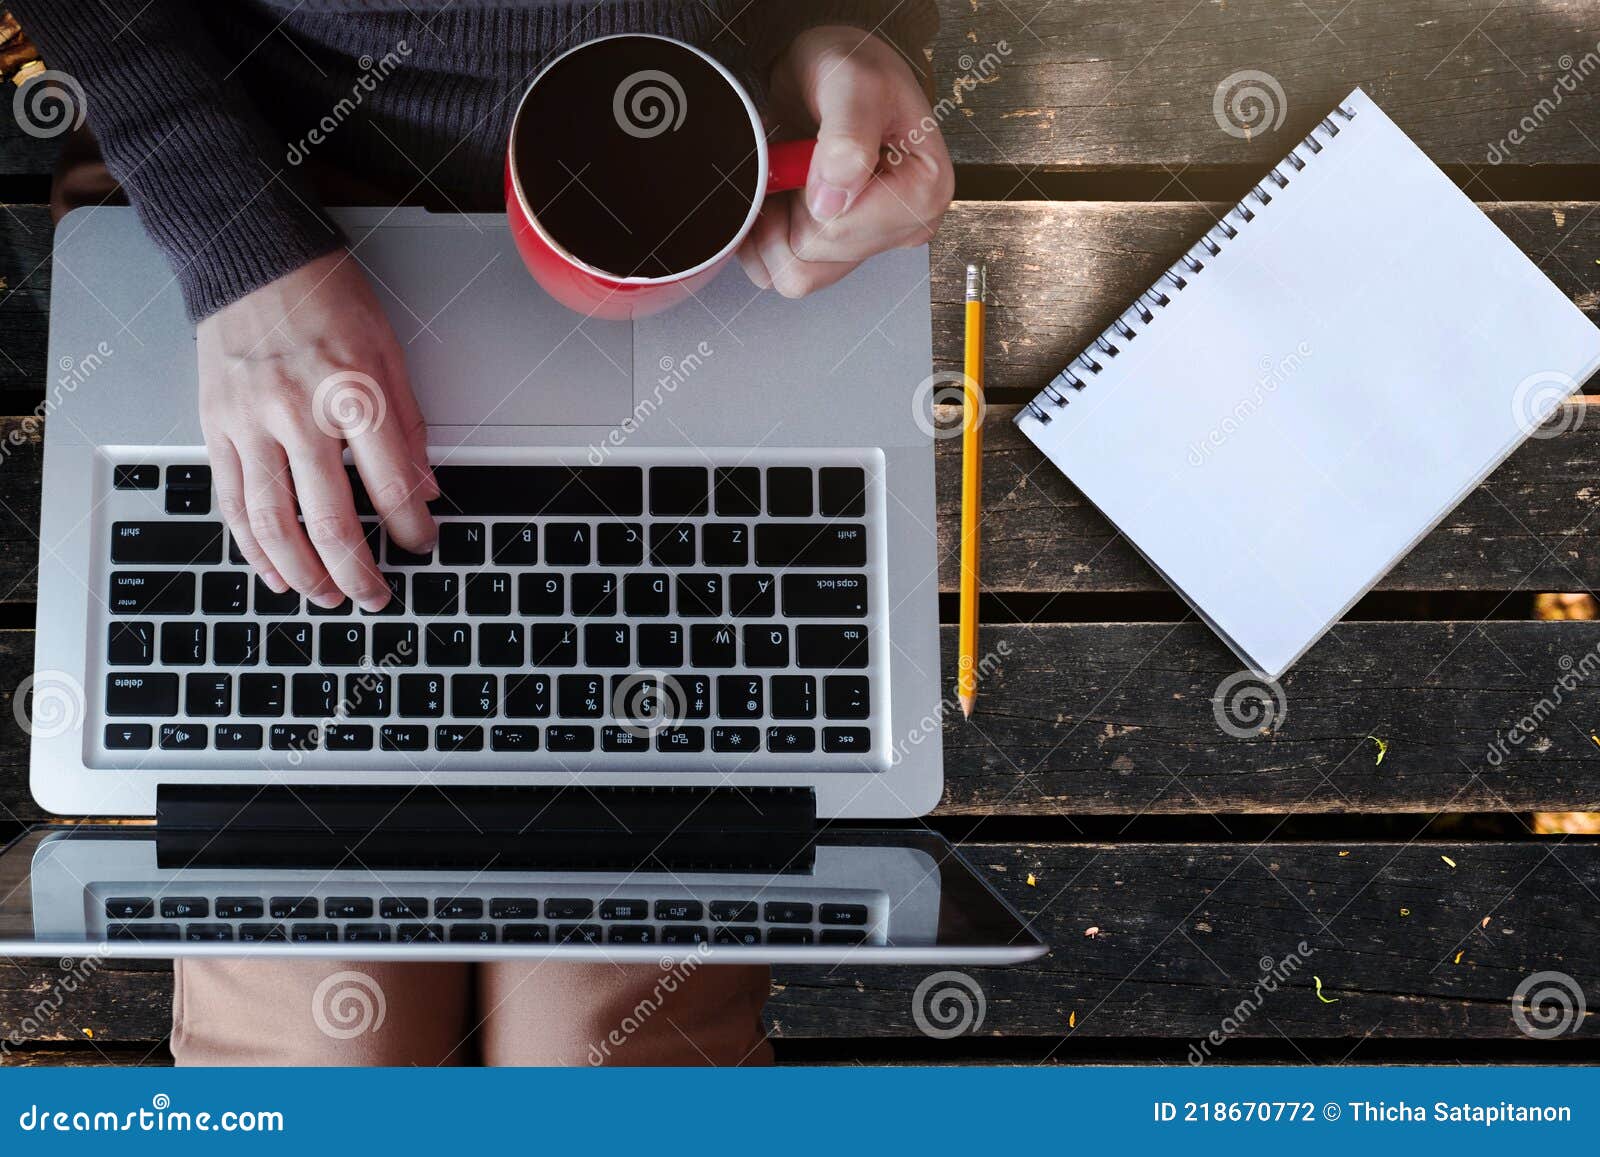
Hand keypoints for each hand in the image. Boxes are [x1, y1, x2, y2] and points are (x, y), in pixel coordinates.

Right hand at [197, 251, 436, 611]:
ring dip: (304, 573)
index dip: (411, 528)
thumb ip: (409, 427)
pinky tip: (276, 573)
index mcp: (352, 391)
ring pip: (273, 523)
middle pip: (329, 518)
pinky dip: (253, 549)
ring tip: (329, 597)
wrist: (252, 259)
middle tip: (376, 596)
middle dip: (357, 571)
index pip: (390, 484)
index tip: (422, 545)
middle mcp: (297, 412)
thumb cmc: (327, 298)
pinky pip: (232, 503)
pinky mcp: (216, 429)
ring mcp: (249, 424)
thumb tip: (426, 492)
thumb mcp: (389, 353)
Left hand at [739, 25, 954, 297]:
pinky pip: (786, 271)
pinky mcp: (843, 249)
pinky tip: (779, 196)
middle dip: (788, 213)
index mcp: (922, 193)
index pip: (839, 233)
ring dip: (774, 228)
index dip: (805, 198)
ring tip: (787, 178)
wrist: (833, 69)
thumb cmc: (853, 66)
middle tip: (794, 162)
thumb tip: (833, 199)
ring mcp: (871, 242)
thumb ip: (846, 135)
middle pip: (815, 260)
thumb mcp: (851, 82)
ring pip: (798, 274)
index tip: (806, 155)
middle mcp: (903, 227)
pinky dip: (767, 239)